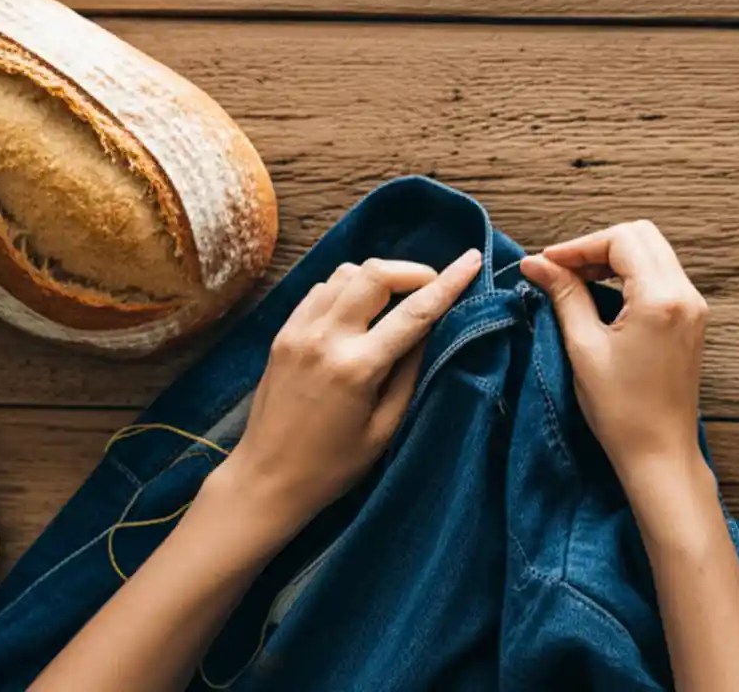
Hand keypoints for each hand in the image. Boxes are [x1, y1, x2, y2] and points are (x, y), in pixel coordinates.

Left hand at [211, 250, 482, 537]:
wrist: (266, 478)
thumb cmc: (333, 466)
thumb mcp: (385, 427)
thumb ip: (411, 373)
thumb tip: (432, 329)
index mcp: (357, 368)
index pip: (414, 311)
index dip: (449, 282)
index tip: (472, 260)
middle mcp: (325, 339)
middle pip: (375, 273)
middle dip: (412, 271)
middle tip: (431, 287)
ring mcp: (299, 331)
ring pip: (346, 273)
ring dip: (378, 277)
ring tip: (396, 301)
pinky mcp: (283, 332)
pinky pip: (322, 289)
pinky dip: (348, 288)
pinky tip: (361, 312)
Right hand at [520, 221, 707, 488]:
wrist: (659, 452)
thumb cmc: (621, 410)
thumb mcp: (583, 347)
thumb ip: (563, 295)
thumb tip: (536, 263)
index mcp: (660, 299)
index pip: (621, 240)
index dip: (579, 246)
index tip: (546, 263)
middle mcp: (685, 295)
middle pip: (641, 236)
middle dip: (597, 246)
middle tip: (561, 269)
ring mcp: (693, 307)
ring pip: (652, 252)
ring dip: (613, 258)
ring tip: (575, 281)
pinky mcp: (691, 319)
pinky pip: (661, 275)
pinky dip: (630, 274)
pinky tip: (600, 294)